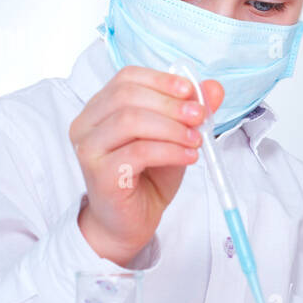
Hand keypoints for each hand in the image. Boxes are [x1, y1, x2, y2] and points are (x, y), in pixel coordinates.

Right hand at [70, 66, 223, 265]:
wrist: (129, 223)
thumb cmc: (147, 178)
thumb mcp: (175, 138)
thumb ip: (191, 113)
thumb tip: (215, 88)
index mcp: (100, 108)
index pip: (126, 78)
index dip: (161, 80)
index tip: (191, 91)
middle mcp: (87, 124)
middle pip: (127, 96)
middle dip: (169, 103)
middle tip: (200, 116)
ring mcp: (89, 148)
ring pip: (130, 121)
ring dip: (171, 127)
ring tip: (196, 140)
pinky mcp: (99, 173)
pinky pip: (137, 152)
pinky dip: (169, 151)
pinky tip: (189, 157)